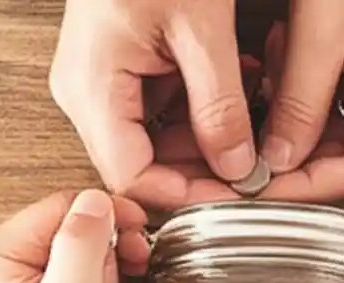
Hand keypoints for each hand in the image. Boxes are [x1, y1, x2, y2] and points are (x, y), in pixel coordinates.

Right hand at [50, 0, 257, 208]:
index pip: (131, 174)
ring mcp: (98, 78)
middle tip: (258, 171)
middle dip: (203, 170)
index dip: (185, 194)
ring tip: (256, 128)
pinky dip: (199, 111)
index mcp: (93, 83)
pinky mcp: (117, 64)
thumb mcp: (203, 26)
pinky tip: (237, 95)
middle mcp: (85, 88)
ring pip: (154, 139)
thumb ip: (221, 105)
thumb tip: (239, 168)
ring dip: (206, 140)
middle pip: (141, 161)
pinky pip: (157, 108)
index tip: (237, 197)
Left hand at [257, 0, 343, 201]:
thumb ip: (300, 102)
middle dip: (287, 152)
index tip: (255, 188)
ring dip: (286, 115)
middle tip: (238, 153)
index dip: (304, 188)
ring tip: (262, 80)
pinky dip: (295, 88)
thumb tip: (276, 161)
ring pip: (331, 131)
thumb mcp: (323, 29)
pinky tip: (278, 56)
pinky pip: (329, 100)